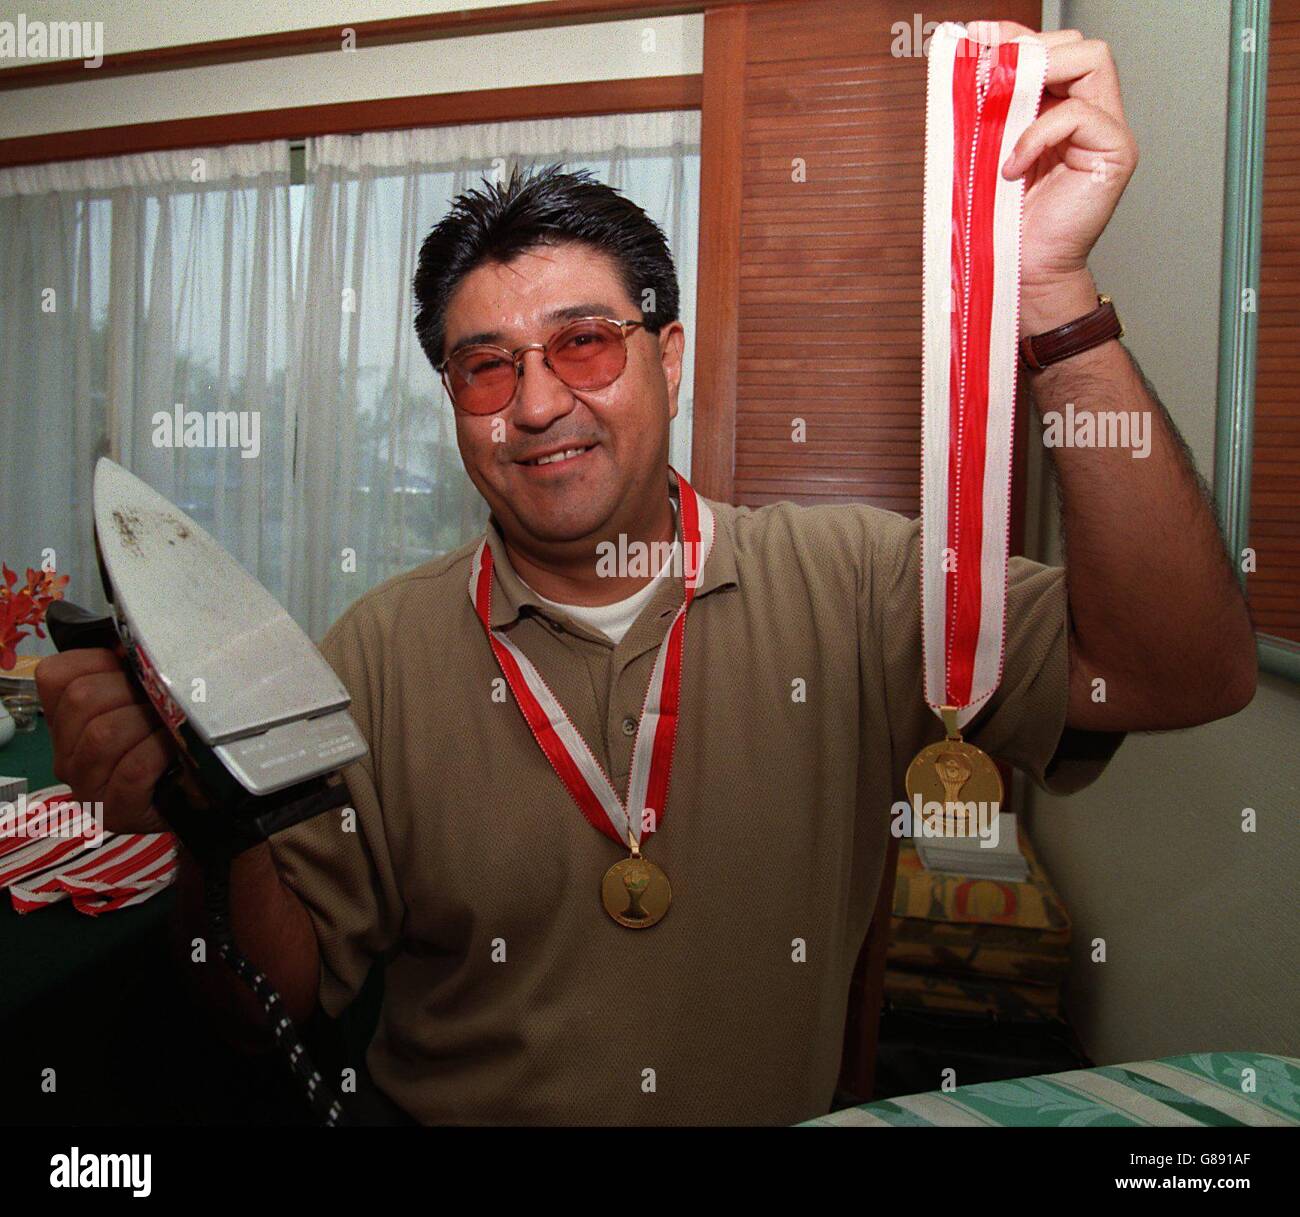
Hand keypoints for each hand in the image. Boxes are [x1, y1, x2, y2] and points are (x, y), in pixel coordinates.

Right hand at [35, 649, 172, 834]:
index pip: (56, 675)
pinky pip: (132, 769)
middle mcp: (66, 754)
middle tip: (161, 702)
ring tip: (169, 727)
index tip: (133, 669)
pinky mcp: (116, 810)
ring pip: (104, 734)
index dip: (99, 661)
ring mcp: (87, 786)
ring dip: (147, 723)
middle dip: (130, 691)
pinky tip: (174, 751)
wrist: (196, 795)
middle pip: (82, 700)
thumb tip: (136, 639)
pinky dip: (159, 753)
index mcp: (67, 722)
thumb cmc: (168, 742)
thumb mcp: (146, 701)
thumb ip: (131, 673)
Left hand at [969, 21, 1138, 333]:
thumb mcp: (987, 152)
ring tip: (1003, 111)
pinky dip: (1038, 132)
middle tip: (990, 74)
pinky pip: (1079, 113)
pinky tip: (1013, 164)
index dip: (1017, 37)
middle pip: (1079, 44)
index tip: (978, 37)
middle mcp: (1089, 114)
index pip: (1052, 50)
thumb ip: (988, 110)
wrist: (1021, 272)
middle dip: (1031, 50)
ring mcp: (1106, 131)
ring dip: (1040, 77)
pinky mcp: (1114, 152)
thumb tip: (968, 61)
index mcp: (1059, 110)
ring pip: (1091, 60)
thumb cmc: (1003, 222)